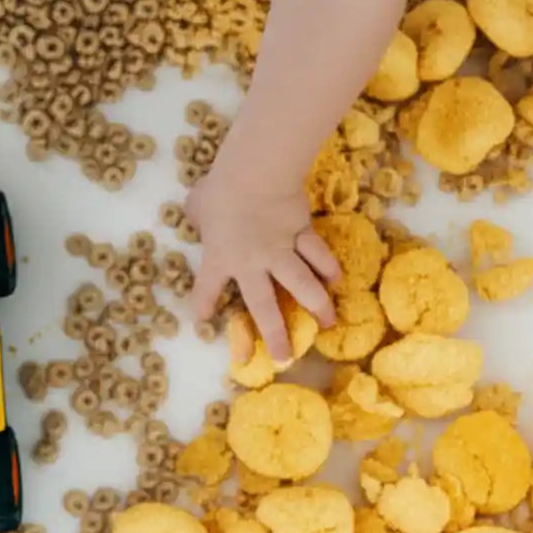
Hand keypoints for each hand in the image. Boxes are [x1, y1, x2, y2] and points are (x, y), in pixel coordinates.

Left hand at [187, 161, 340, 362]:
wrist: (255, 174)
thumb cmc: (220, 190)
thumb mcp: (197, 204)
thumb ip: (197, 215)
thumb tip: (195, 212)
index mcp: (220, 258)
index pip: (206, 289)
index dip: (203, 306)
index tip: (203, 321)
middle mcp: (252, 264)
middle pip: (264, 307)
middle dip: (274, 334)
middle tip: (284, 357)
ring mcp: (280, 251)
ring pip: (302, 285)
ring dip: (317, 306)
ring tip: (327, 324)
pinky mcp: (301, 233)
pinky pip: (318, 254)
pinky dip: (328, 267)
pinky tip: (337, 281)